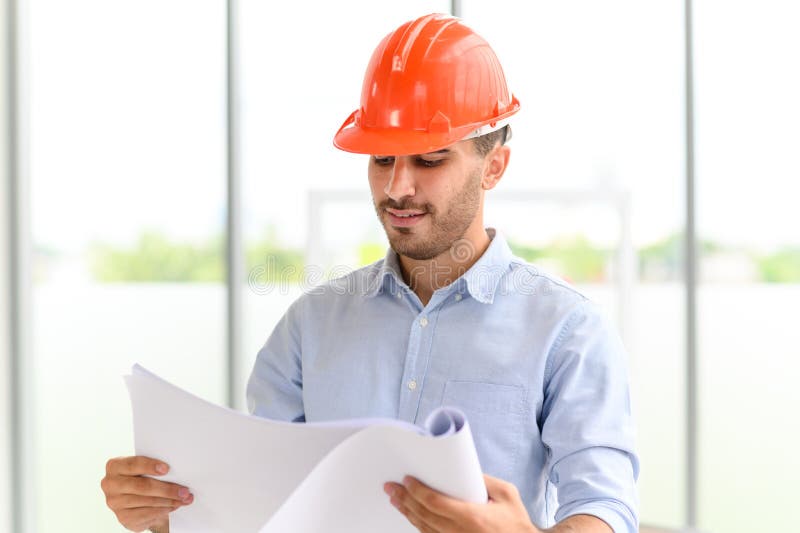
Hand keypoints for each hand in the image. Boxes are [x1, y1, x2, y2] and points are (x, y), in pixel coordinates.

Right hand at [100, 456, 192, 531]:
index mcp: (114, 466)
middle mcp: (110, 484)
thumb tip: (177, 471)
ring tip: (183, 499)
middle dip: (166, 489)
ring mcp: (115, 502)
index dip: (150, 466)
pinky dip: (163, 510)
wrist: (136, 500)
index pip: (133, 464)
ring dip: (169, 500)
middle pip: (142, 486)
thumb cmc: (142, 477)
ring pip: (147, 501)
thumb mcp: (143, 468)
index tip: (167, 469)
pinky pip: (146, 514)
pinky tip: (174, 506)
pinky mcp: (123, 517)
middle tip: (184, 491)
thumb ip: (153, 467)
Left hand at [384, 474, 538, 532]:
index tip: (407, 480)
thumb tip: (463, 470)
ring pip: (423, 528)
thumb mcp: (506, 493)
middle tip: (390, 487)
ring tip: (395, 500)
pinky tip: (411, 516)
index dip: (417, 491)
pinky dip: (418, 526)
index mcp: (471, 516)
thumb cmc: (516, 521)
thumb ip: (484, 480)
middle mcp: (459, 532)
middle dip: (404, 499)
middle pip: (423, 515)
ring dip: (407, 513)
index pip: (435, 502)